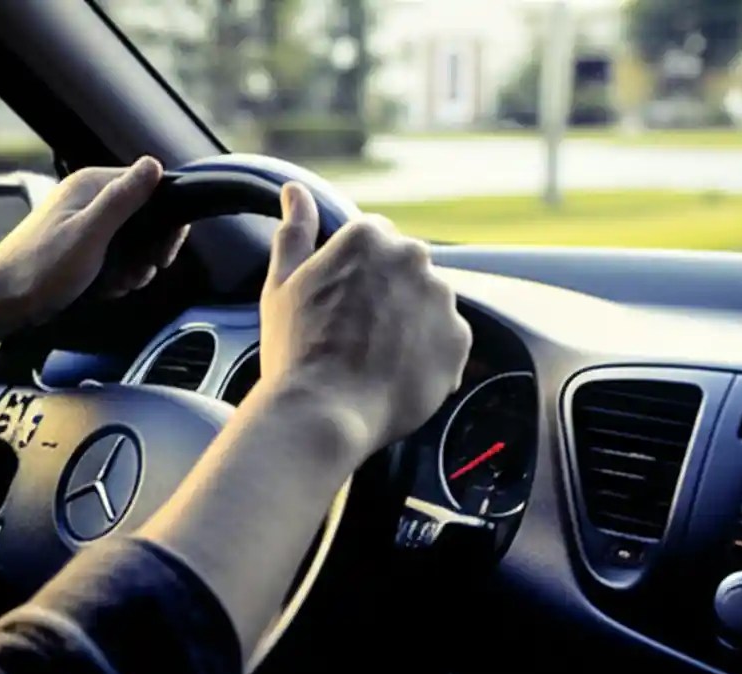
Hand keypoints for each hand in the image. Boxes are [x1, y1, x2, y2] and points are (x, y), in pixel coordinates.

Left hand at [0, 157, 186, 324]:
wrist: (3, 301)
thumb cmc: (41, 269)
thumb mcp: (90, 233)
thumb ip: (122, 199)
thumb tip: (152, 165)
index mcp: (91, 185)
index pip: (149, 188)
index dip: (165, 222)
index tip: (162, 254)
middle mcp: (88, 198)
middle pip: (144, 218)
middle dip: (147, 251)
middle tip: (137, 275)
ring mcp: (83, 222)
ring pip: (131, 242)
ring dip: (133, 268)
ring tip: (117, 284)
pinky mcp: (79, 246)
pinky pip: (113, 256)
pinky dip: (116, 275)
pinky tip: (106, 287)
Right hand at [258, 183, 471, 457]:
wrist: (324, 412)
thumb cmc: (297, 349)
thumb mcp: (283, 284)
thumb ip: (295, 231)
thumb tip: (295, 192)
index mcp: (370, 237)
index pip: (374, 239)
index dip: (356, 272)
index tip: (342, 301)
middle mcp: (413, 258)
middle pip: (405, 268)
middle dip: (387, 294)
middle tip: (356, 332)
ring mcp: (440, 299)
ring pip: (427, 304)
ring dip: (410, 323)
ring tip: (375, 358)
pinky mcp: (459, 340)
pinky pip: (445, 340)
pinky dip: (427, 355)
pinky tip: (394, 374)